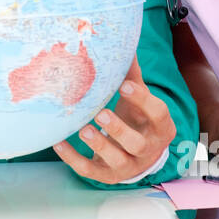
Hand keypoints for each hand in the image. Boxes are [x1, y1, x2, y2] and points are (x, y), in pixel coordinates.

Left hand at [53, 56, 175, 184]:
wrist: (139, 157)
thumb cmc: (138, 121)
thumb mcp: (140, 101)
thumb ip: (132, 77)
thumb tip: (124, 43)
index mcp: (160, 128)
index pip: (158, 114)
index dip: (143, 100)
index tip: (124, 85)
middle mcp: (147, 150)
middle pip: (137, 143)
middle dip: (119, 129)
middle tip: (101, 113)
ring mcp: (128, 166)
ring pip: (117, 162)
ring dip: (100, 146)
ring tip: (83, 130)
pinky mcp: (107, 176)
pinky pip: (90, 170)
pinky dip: (73, 159)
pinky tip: (58, 144)